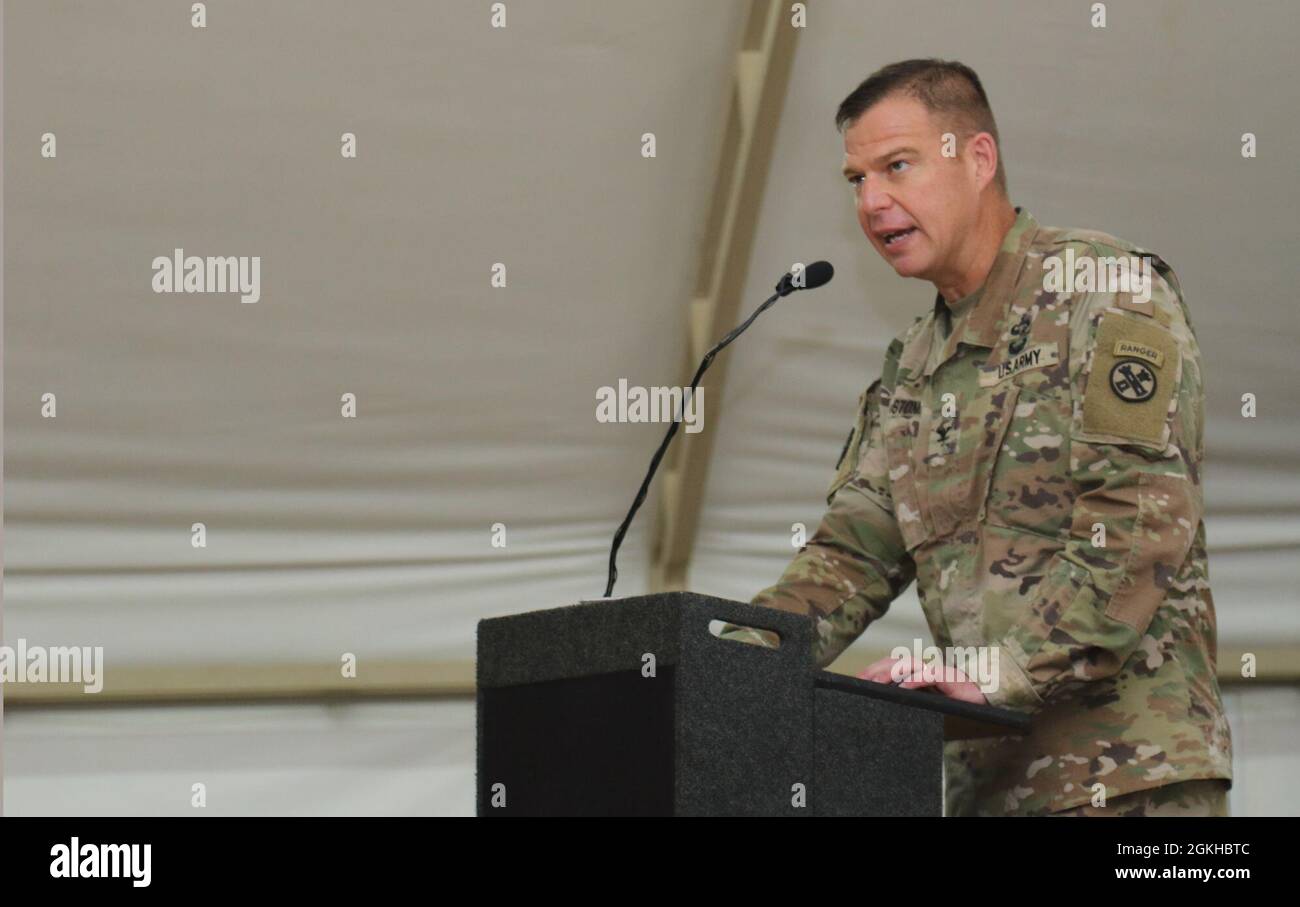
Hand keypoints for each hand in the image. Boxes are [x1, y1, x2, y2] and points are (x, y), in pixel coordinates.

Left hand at [857, 654, 987, 704]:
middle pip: (896, 662)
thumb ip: (912, 702)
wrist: (987, 704)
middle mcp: (926, 670)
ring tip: (876, 683)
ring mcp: (938, 672)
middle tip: (860, 681)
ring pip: (910, 665)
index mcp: (919, 675)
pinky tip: (903, 687)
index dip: (874, 670)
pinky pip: (930, 675)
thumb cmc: (958, 706)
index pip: (892, 666)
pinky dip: (916, 679)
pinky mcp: (951, 679)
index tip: (857, 680)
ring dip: (891, 672)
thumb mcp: (929, 705)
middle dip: (876, 669)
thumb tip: (888, 705)